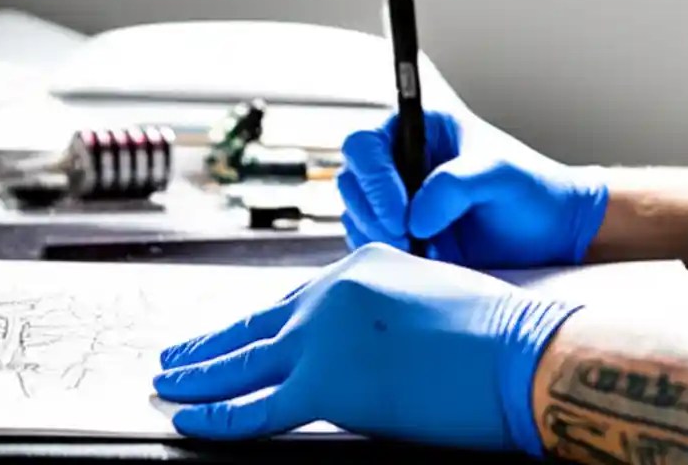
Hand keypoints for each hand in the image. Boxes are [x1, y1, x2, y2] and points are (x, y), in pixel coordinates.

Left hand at [152, 243, 580, 452]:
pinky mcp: (324, 386)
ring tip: (166, 383)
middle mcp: (329, 295)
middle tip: (175, 356)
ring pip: (242, 360)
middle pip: (256, 324)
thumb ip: (384, 314)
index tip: (233, 335)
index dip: (258, 325)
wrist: (520, 352)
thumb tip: (365, 348)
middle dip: (211, 344)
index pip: (294, 301)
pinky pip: (254, 407)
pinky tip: (188, 421)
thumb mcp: (430, 297)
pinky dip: (215, 416)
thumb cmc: (498, 332)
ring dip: (198, 375)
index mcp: (357, 267)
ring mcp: (321, 337)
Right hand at [337, 111, 608, 268]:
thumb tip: (416, 215)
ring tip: (420, 248)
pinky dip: (384, 253)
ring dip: (378, 234)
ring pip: (355, 214)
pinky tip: (418, 258)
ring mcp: (397, 199)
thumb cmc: (533, 192)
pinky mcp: (401, 234)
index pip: (365, 143)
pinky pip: (370, 242)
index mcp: (419, 128)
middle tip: (406, 235)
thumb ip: (455, 185)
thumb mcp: (500, 175)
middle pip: (351, 180)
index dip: (374, 178)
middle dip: (373, 212)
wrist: (553, 235)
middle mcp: (401, 161)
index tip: (400, 211)